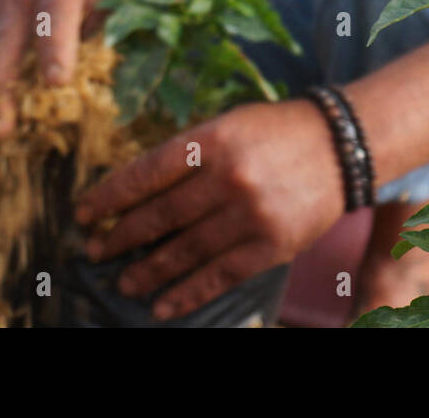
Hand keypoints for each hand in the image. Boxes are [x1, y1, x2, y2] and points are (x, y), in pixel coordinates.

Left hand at [74, 99, 344, 320]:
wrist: (343, 144)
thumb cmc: (278, 132)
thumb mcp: (230, 125)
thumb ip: (189, 155)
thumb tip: (137, 193)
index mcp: (214, 139)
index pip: (147, 173)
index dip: (110, 197)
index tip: (85, 215)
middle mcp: (230, 176)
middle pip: (162, 215)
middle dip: (122, 237)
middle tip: (97, 252)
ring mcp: (252, 213)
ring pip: (187, 250)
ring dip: (149, 270)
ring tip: (125, 282)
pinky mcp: (273, 244)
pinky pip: (221, 274)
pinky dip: (188, 292)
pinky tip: (164, 303)